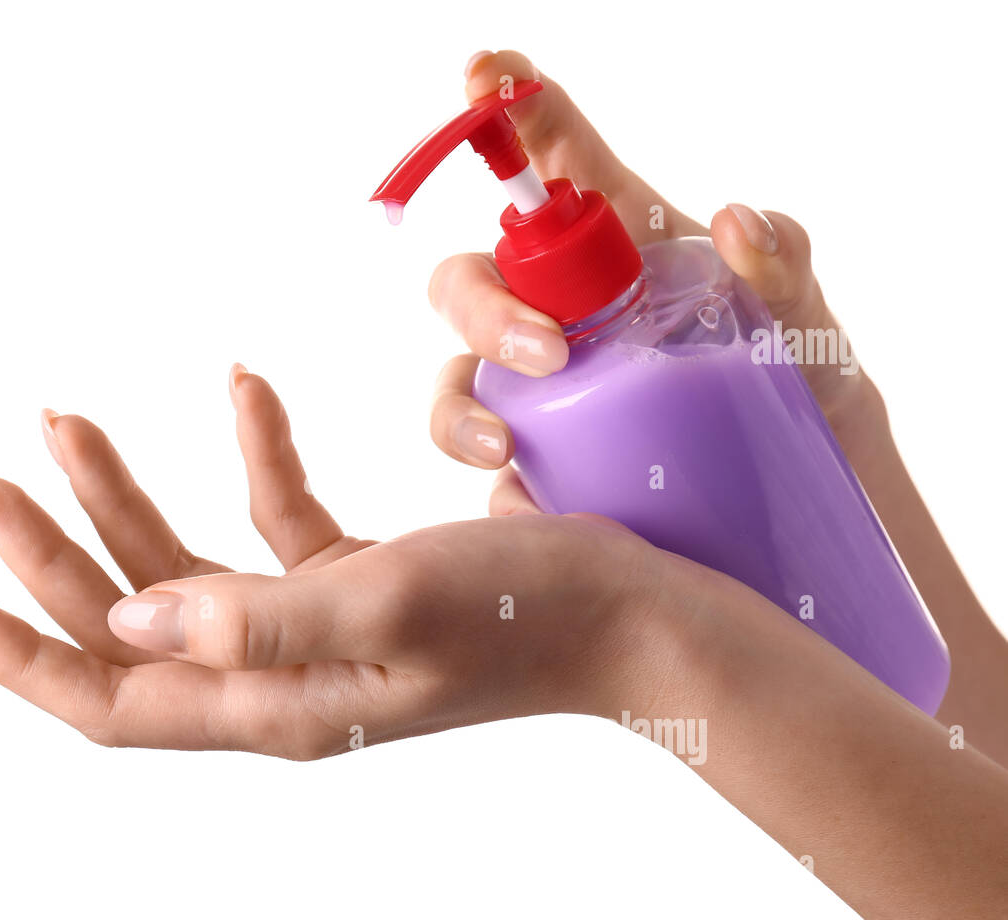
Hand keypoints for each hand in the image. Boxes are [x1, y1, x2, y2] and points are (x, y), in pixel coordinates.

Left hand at [0, 366, 685, 757]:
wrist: (632, 614)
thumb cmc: (531, 614)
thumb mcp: (388, 603)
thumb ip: (252, 617)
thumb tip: (128, 621)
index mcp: (274, 700)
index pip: (109, 697)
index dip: (15, 656)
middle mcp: (279, 674)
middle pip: (126, 623)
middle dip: (44, 552)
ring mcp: (314, 628)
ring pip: (182, 570)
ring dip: (122, 498)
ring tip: (64, 421)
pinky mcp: (354, 582)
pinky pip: (273, 523)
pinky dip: (252, 458)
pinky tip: (246, 390)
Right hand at [430, 49, 885, 511]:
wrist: (789, 484)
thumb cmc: (788, 372)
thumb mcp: (799, 310)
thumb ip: (782, 256)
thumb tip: (735, 220)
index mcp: (609, 241)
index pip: (548, 155)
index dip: (508, 105)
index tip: (484, 73)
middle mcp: (554, 306)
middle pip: (470, 282)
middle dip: (487, 310)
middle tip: (550, 354)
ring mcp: (533, 388)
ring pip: (455, 381)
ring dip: (459, 413)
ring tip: (505, 453)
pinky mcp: (535, 458)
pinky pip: (491, 475)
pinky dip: (506, 496)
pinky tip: (543, 511)